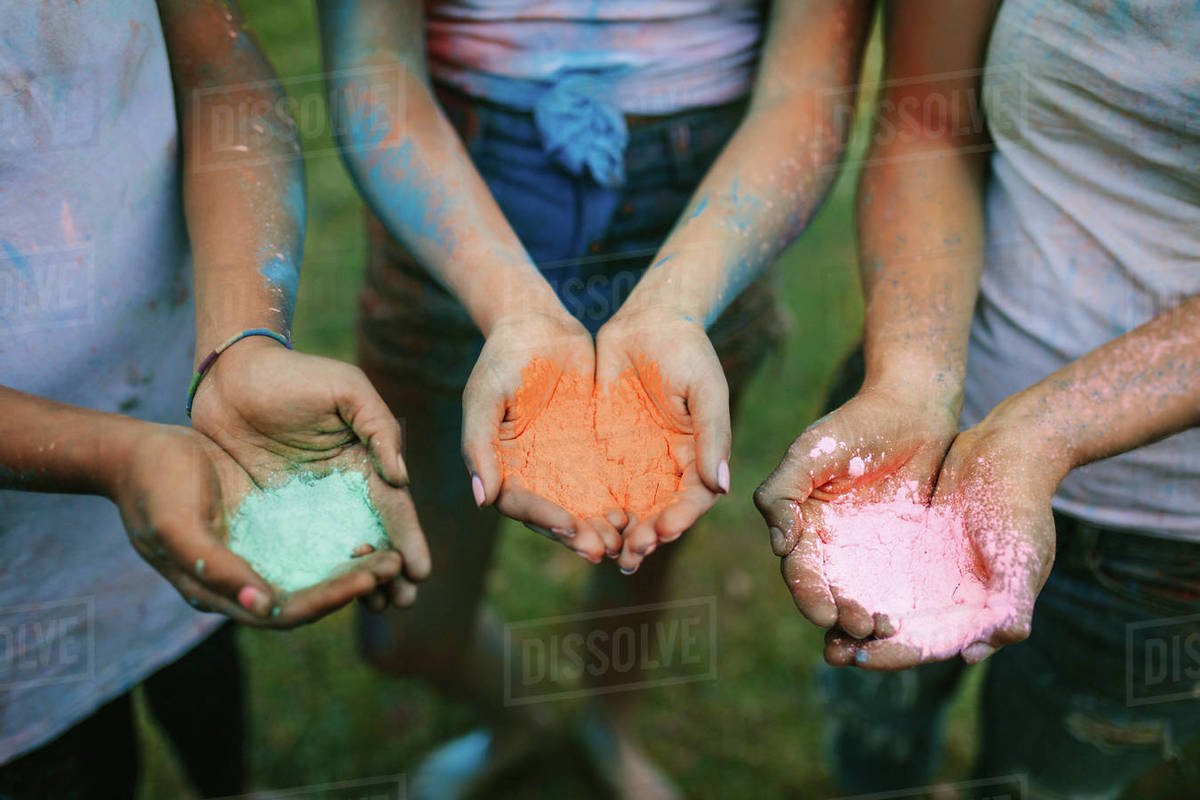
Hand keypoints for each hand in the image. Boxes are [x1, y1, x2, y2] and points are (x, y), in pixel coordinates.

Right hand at [110, 423, 403, 627]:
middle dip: (352, 586)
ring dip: (351, 569)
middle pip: (308, 597)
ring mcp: (255, 555)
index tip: (368, 579)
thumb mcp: (176, 526)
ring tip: (392, 555)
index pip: (287, 611)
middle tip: (394, 566)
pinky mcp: (265, 528)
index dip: (328, 599)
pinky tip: (368, 530)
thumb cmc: (151, 488)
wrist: (136, 453)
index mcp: (220, 591)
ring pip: (313, 574)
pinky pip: (308, 544)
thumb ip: (216, 568)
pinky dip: (337, 544)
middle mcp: (244, 580)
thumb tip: (266, 604)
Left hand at [189, 338, 430, 607]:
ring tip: (378, 609)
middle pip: (374, 538)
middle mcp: (341, 491)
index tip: (422, 570)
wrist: (229, 377)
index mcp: (365, 462)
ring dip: (359, 582)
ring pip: (340, 553)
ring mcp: (308, 507)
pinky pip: (296, 551)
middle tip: (404, 602)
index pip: (393, 507)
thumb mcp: (345, 388)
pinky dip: (314, 577)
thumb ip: (378, 427)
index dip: (408, 538)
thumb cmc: (292, 376)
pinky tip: (323, 601)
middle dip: (392, 572)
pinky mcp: (272, 516)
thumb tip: (401, 477)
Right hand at [461, 311, 623, 560]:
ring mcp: (568, 466)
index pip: (523, 507)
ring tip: (628, 538)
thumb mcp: (483, 397)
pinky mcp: (596, 452)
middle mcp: (537, 476)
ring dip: (605, 528)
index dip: (545, 521)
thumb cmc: (501, 359)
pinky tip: (644, 510)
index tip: (569, 529)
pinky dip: (626, 500)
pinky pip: (612, 482)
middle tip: (605, 549)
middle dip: (582, 537)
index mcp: (506, 470)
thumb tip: (482, 500)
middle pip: (558, 518)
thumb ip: (478, 446)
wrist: (538, 326)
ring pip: (588, 508)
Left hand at [596, 308, 730, 573]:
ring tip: (602, 551)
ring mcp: (636, 460)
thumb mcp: (706, 389)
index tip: (663, 532)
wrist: (647, 321)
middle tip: (630, 554)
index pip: (692, 500)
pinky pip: (599, 486)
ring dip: (618, 532)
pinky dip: (592, 509)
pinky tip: (577, 523)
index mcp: (697, 455)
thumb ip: (712, 435)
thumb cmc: (687, 350)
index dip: (680, 520)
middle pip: (659, 513)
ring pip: (628, 508)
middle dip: (646, 537)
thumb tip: (721, 485)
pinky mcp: (606, 451)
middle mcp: (668, 465)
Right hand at [754, 384, 958, 634]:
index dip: (809, 594)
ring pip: (863, 597)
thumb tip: (778, 545)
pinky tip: (909, 621)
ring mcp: (869, 552)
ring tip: (882, 630)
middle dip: (840, 616)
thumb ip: (781, 494)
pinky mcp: (905, 553)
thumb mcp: (808, 454)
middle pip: (831, 593)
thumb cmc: (852, 426)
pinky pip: (900, 587)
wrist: (911, 408)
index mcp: (803, 526)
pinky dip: (901, 609)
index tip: (824, 613)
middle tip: (859, 627)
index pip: (800, 570)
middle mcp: (832, 546)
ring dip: (867, 620)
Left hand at [823, 416, 1058, 668]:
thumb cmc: (1023, 506)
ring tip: (821, 627)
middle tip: (831, 653)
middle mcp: (948, 601)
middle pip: (901, 635)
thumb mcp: (1023, 555)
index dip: (896, 655)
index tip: (863, 658)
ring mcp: (928, 575)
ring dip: (855, 619)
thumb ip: (1011, 602)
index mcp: (977, 614)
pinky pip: (877, 571)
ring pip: (884, 606)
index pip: (930, 646)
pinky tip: (825, 583)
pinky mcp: (911, 549)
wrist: (1007, 453)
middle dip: (867, 646)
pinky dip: (854, 581)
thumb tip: (987, 647)